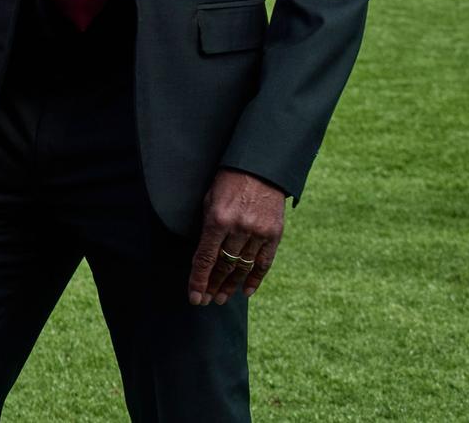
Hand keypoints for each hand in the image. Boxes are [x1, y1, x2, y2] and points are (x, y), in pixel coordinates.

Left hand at [188, 169, 286, 306]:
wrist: (260, 169)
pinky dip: (255, 279)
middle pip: (224, 266)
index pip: (205, 258)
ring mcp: (259, 233)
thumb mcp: (209, 200)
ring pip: (243, 267)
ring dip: (231, 285)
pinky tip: (245, 292)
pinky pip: (264, 263)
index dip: (198, 280)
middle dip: (213, 285)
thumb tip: (203, 256)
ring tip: (221, 298)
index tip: (194, 297)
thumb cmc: (227, 182)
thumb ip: (207, 227)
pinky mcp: (274, 235)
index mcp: (218, 219)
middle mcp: (239, 228)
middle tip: (207, 300)